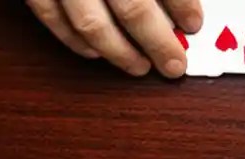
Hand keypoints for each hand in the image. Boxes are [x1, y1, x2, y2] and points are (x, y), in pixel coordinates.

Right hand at [26, 0, 203, 77]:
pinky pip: (50, 17)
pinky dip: (74, 41)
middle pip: (133, 7)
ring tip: (140, 66)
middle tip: (174, 64)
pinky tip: (95, 53)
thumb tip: (180, 4)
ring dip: (119, 51)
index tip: (194, 24)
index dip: (183, 5)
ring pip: (91, 23)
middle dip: (158, 41)